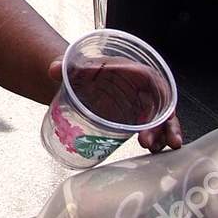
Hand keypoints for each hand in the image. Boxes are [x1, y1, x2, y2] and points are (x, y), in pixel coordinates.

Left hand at [46, 59, 182, 152]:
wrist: (80, 77)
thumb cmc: (86, 69)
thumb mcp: (77, 66)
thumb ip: (65, 67)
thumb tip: (53, 69)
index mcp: (136, 72)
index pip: (155, 87)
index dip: (155, 103)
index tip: (149, 123)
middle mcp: (144, 88)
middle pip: (163, 108)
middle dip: (165, 127)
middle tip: (152, 144)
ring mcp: (142, 104)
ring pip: (161, 121)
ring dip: (162, 137)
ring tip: (155, 150)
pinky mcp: (138, 116)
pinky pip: (152, 128)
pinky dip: (155, 139)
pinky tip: (151, 151)